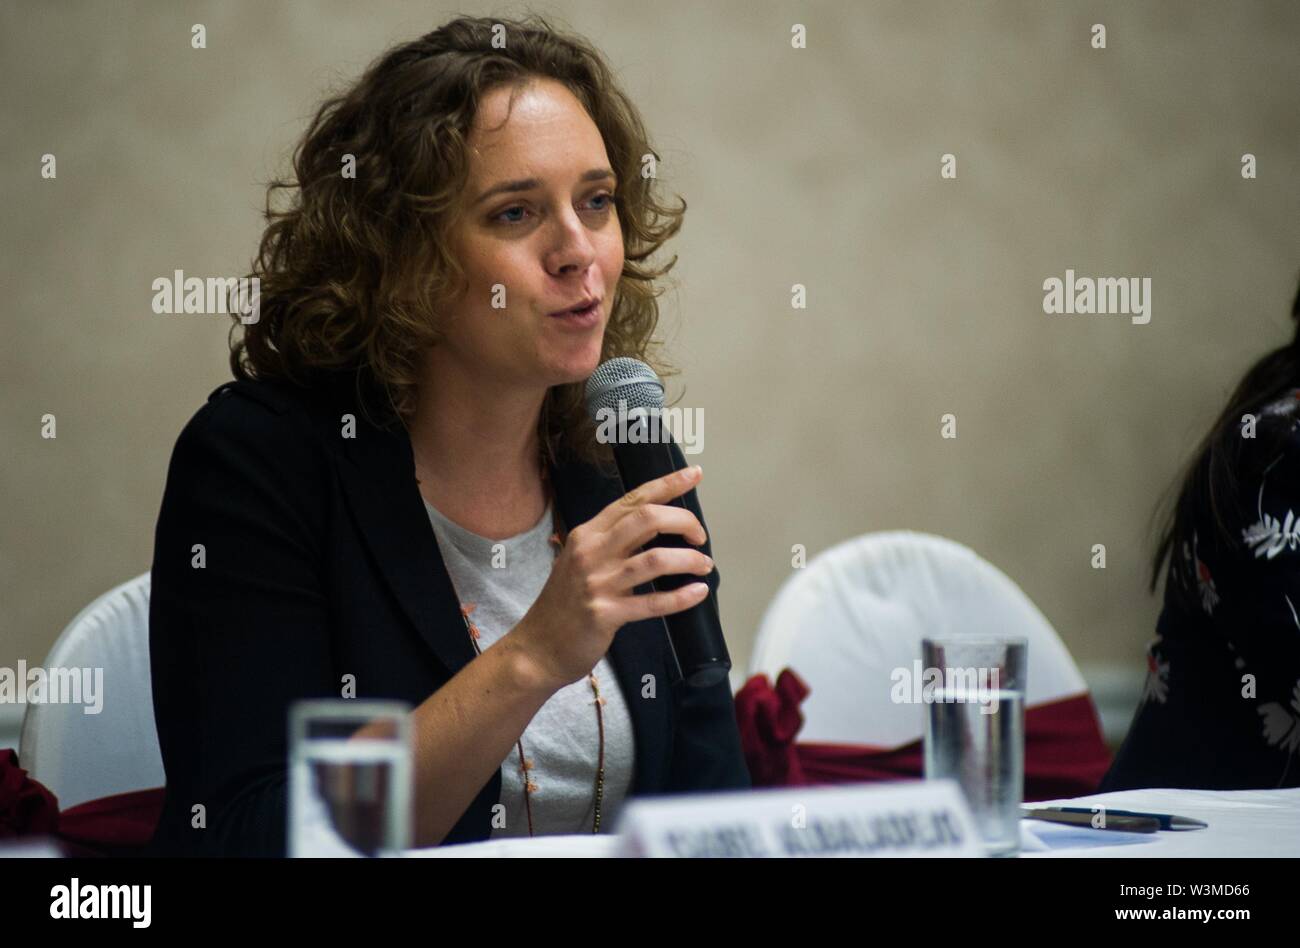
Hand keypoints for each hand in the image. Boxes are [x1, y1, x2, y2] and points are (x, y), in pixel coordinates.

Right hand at [508, 465, 712, 691]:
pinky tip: (698, 592)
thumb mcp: (581, 561)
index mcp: (588, 534)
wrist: (537, 648)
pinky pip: (652, 602)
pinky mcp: (605, 614)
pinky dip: (681, 597)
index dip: (668, 485)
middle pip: (647, 519)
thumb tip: (658, 525)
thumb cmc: (565, 604)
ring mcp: (597, 583)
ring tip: (704, 565)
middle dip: (684, 521)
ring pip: (655, 559)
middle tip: (700, 536)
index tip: (695, 475)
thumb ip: (612, 542)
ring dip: (689, 559)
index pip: (633, 500)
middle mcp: (591, 552)